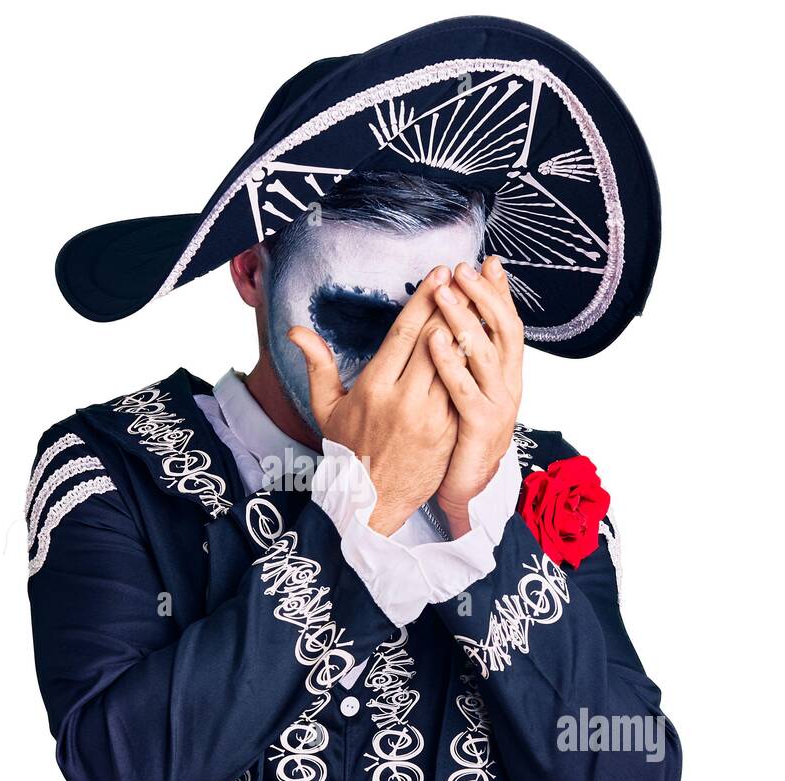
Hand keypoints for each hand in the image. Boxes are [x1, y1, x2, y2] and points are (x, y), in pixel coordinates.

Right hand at [288, 265, 458, 535]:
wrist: (370, 502)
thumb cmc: (348, 451)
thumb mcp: (326, 409)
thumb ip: (318, 365)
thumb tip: (297, 330)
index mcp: (373, 387)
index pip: (405, 333)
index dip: (424, 299)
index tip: (440, 273)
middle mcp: (403, 400)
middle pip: (436, 341)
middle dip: (453, 304)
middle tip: (469, 275)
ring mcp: (430, 418)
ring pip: (456, 363)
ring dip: (471, 329)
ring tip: (484, 300)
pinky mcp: (448, 433)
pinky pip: (465, 390)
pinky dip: (476, 365)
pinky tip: (488, 342)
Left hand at [428, 257, 523, 536]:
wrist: (465, 488)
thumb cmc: (458, 436)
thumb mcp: (465, 391)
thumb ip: (460, 356)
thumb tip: (449, 319)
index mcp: (503, 373)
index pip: (505, 323)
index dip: (498, 293)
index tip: (487, 262)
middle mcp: (507, 384)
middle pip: (501, 330)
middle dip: (482, 296)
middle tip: (461, 268)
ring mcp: (497, 406)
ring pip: (484, 353)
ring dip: (464, 319)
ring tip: (446, 292)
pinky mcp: (480, 428)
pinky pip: (464, 390)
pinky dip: (450, 363)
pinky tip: (433, 340)